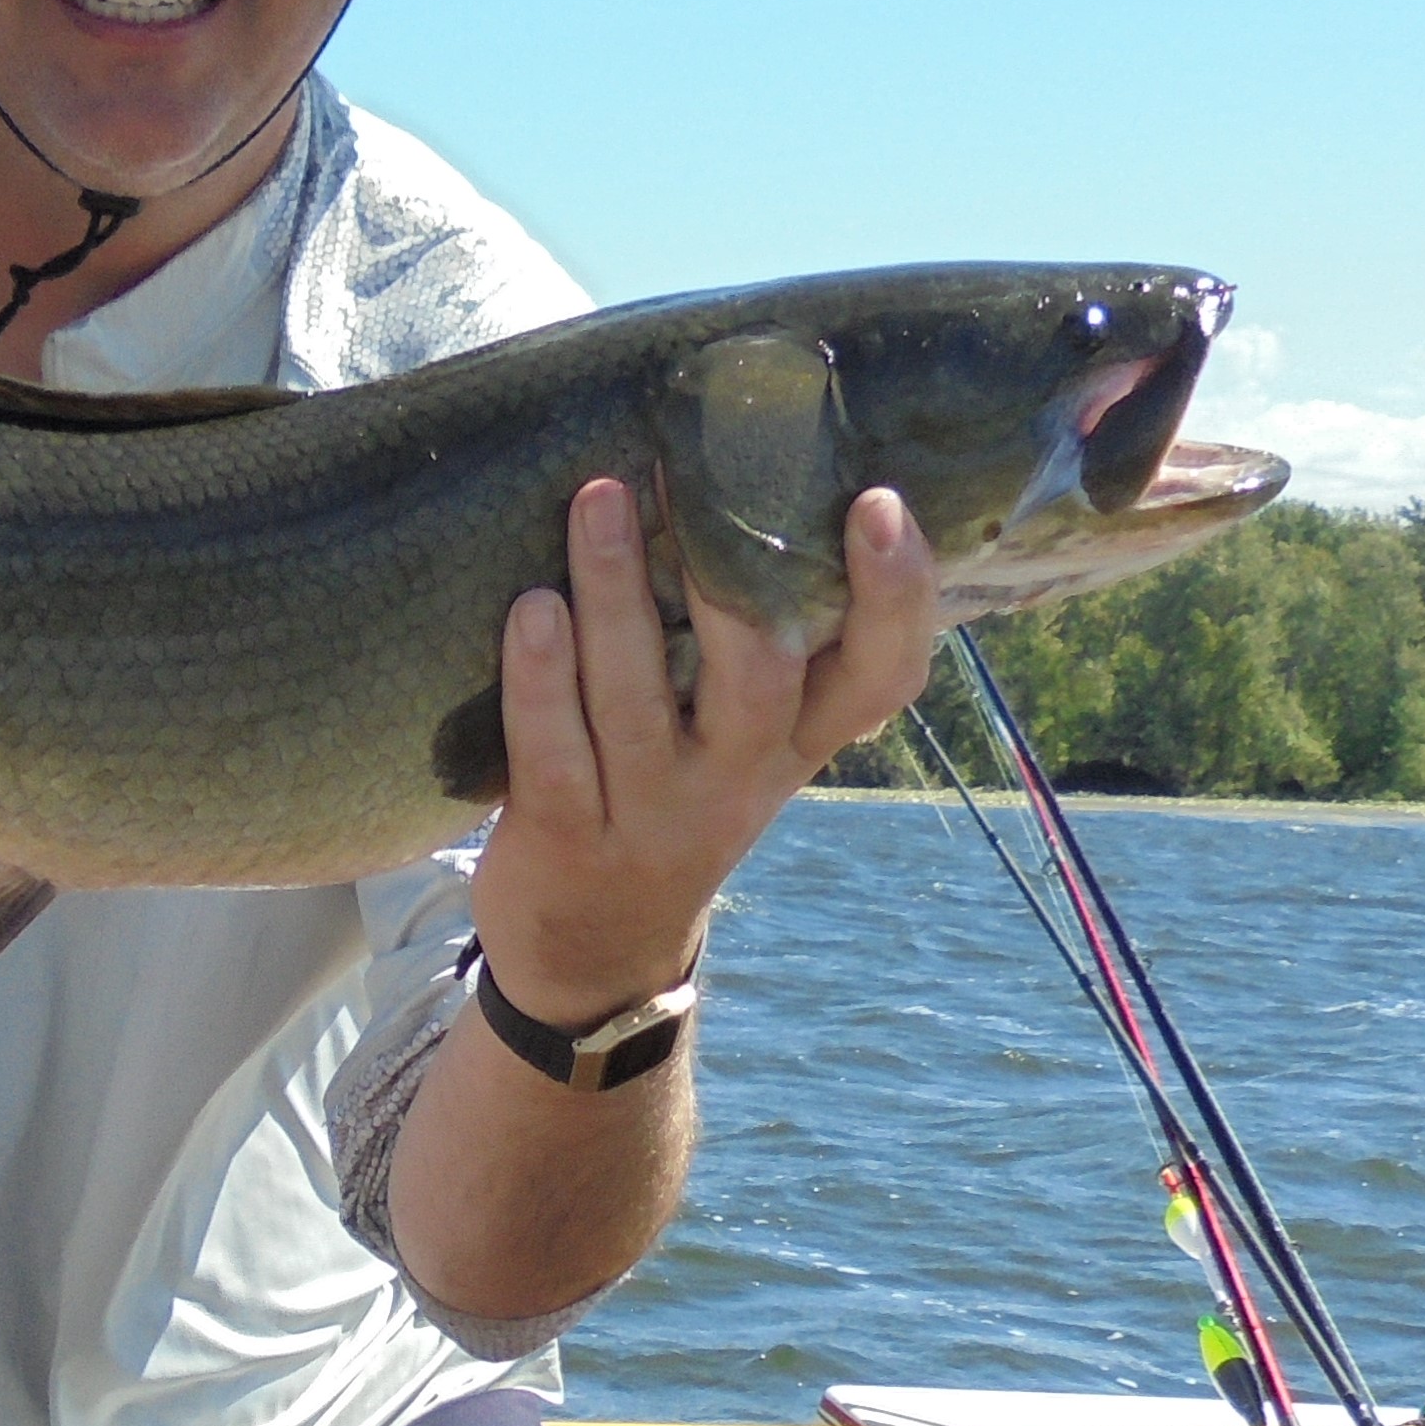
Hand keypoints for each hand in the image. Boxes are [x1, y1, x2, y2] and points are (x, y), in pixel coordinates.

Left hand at [468, 478, 937, 1030]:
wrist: (593, 952)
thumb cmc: (669, 797)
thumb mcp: (741, 742)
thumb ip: (760, 643)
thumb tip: (746, 482)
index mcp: (795, 744)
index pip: (882, 677)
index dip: (895, 594)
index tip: (877, 501)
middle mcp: (737, 779)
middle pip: (762, 676)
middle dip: (732, 571)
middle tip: (698, 473)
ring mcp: (651, 812)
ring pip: (642, 700)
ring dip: (615, 593)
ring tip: (597, 499)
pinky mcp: (564, 837)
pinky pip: (554, 751)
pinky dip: (540, 679)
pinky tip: (530, 607)